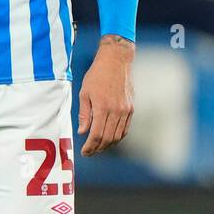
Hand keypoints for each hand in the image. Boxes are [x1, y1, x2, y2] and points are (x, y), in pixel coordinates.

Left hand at [78, 36, 134, 156]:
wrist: (116, 61)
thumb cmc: (97, 75)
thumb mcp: (84, 93)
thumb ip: (84, 114)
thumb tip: (83, 131)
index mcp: (102, 107)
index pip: (97, 134)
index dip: (90, 146)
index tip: (85, 152)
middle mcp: (116, 111)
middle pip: (108, 138)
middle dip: (98, 148)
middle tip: (90, 152)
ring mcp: (125, 110)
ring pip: (118, 136)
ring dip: (108, 145)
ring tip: (98, 147)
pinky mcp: (131, 108)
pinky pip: (125, 128)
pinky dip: (117, 137)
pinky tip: (109, 138)